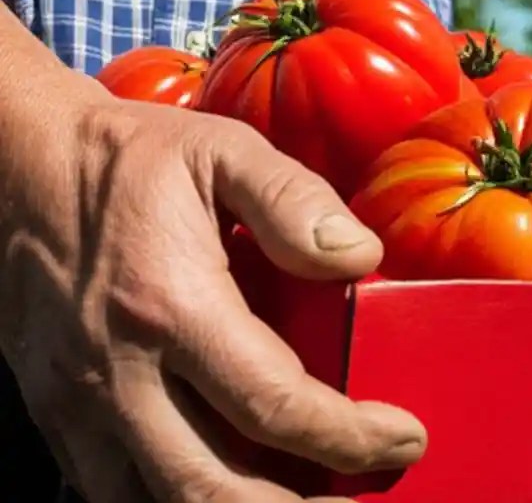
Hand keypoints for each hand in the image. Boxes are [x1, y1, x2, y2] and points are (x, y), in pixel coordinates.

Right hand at [0, 94, 426, 501]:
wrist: (13, 166)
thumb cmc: (126, 159)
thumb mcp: (222, 152)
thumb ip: (295, 201)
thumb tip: (362, 256)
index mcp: (172, 305)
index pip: (275, 404)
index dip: (349, 436)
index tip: (404, 438)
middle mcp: (119, 371)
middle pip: (214, 487)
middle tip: (362, 501)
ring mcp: (79, 403)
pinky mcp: (55, 414)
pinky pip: (114, 490)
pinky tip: (231, 492)